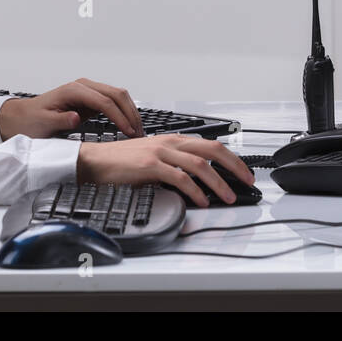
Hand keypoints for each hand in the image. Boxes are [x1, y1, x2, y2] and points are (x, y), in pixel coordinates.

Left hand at [0, 79, 143, 139]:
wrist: (23, 117)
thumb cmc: (31, 121)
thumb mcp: (42, 123)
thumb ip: (60, 120)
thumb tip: (76, 117)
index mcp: (73, 90)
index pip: (104, 101)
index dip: (119, 117)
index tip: (128, 132)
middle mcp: (84, 86)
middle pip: (117, 94)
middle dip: (130, 113)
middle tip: (138, 133)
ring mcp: (89, 91)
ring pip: (118, 96)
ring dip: (130, 112)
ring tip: (137, 131)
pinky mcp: (91, 99)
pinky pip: (114, 102)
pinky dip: (124, 112)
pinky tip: (128, 125)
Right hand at [75, 134, 254, 206]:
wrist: (94, 160)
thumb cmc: (121, 161)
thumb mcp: (153, 157)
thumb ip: (175, 163)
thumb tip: (198, 179)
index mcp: (173, 139)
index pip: (211, 144)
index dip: (231, 158)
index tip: (243, 171)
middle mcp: (169, 143)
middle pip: (212, 150)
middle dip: (234, 166)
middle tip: (247, 180)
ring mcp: (160, 152)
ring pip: (199, 165)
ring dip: (218, 182)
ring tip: (228, 196)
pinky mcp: (149, 166)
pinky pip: (179, 178)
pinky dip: (195, 190)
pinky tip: (202, 200)